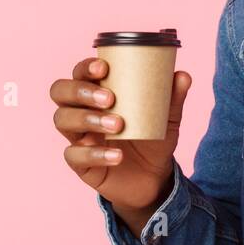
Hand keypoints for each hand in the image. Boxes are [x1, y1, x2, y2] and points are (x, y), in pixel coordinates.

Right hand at [50, 57, 192, 212]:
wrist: (154, 177)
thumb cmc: (153, 138)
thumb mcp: (167, 118)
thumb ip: (173, 97)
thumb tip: (183, 75)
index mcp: (98, 93)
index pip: (79, 73)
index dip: (85, 67)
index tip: (103, 68)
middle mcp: (81, 111)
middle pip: (60, 92)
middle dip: (81, 91)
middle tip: (110, 98)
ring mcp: (77, 137)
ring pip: (62, 120)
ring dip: (88, 119)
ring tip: (118, 125)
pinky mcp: (80, 163)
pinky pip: (74, 155)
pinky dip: (94, 154)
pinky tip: (117, 156)